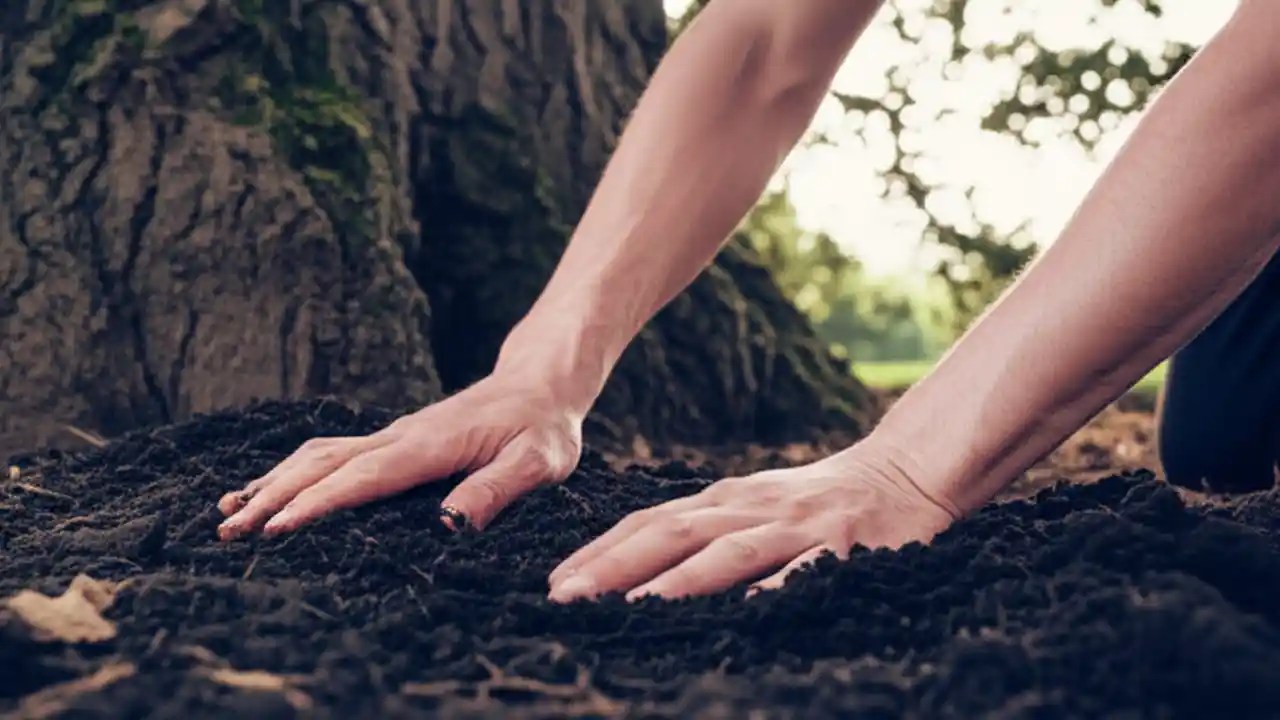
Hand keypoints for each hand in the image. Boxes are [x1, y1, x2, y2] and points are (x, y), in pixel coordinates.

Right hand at [215, 372, 583, 539]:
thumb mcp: (538, 463)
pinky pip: (331, 456)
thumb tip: (448, 524)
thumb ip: (495, 491)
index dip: (319, 503)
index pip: (365, 477)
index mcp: (431, 445)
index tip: (276, 529)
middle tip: (229, 534)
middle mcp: (400, 436)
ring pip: (318, 456)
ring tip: (228, 516)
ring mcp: (391, 436)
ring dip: (272, 484)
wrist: (540, 386)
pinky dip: (291, 473)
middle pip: (324, 465)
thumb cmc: (543, 429)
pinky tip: (266, 492)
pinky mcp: (392, 441)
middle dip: (274, 498)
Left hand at [546, 439, 961, 601]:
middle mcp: (749, 508)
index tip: (555, 580)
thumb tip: (634, 569)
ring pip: (727, 552)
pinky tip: (742, 613)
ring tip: (632, 605)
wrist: (901, 472)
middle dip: (614, 565)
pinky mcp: (841, 546)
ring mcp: (794, 527)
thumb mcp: (751, 504)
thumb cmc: (814, 499)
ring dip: (677, 580)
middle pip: (671, 533)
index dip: (599, 551)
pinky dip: (770, 591)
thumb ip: (703, 531)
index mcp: (723, 500)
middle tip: (565, 595)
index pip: (647, 523)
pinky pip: (802, 573)